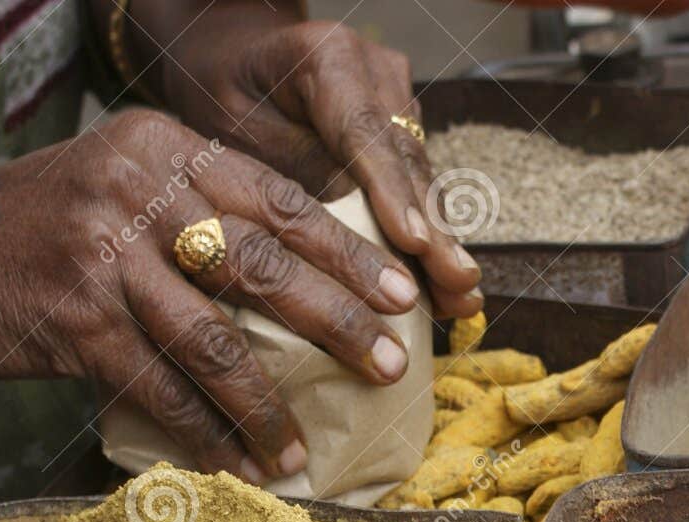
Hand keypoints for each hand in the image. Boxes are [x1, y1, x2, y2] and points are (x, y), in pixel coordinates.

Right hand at [0, 111, 423, 480]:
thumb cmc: (53, 225)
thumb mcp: (128, 184)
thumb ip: (206, 208)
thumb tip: (311, 275)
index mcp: (168, 150)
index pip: (278, 201)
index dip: (347, 252)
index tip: (402, 294)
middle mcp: (139, 194)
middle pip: (261, 264)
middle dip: (336, 321)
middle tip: (388, 365)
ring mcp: (106, 258)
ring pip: (214, 341)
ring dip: (266, 406)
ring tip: (300, 451)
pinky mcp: (77, 322)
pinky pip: (161, 391)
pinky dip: (205, 436)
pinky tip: (237, 468)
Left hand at [144, 7, 481, 317]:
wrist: (235, 61)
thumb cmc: (225, 99)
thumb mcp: (238, 135)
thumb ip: (293, 178)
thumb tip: (346, 244)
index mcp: (327, 58)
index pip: (364, 132)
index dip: (392, 193)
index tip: (414, 244)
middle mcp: (376, 72)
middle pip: (407, 161)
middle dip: (433, 231)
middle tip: (458, 285)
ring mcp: (397, 97)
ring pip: (422, 179)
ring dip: (440, 242)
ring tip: (463, 296)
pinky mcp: (405, 127)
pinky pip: (417, 187)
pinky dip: (426, 235)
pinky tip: (446, 284)